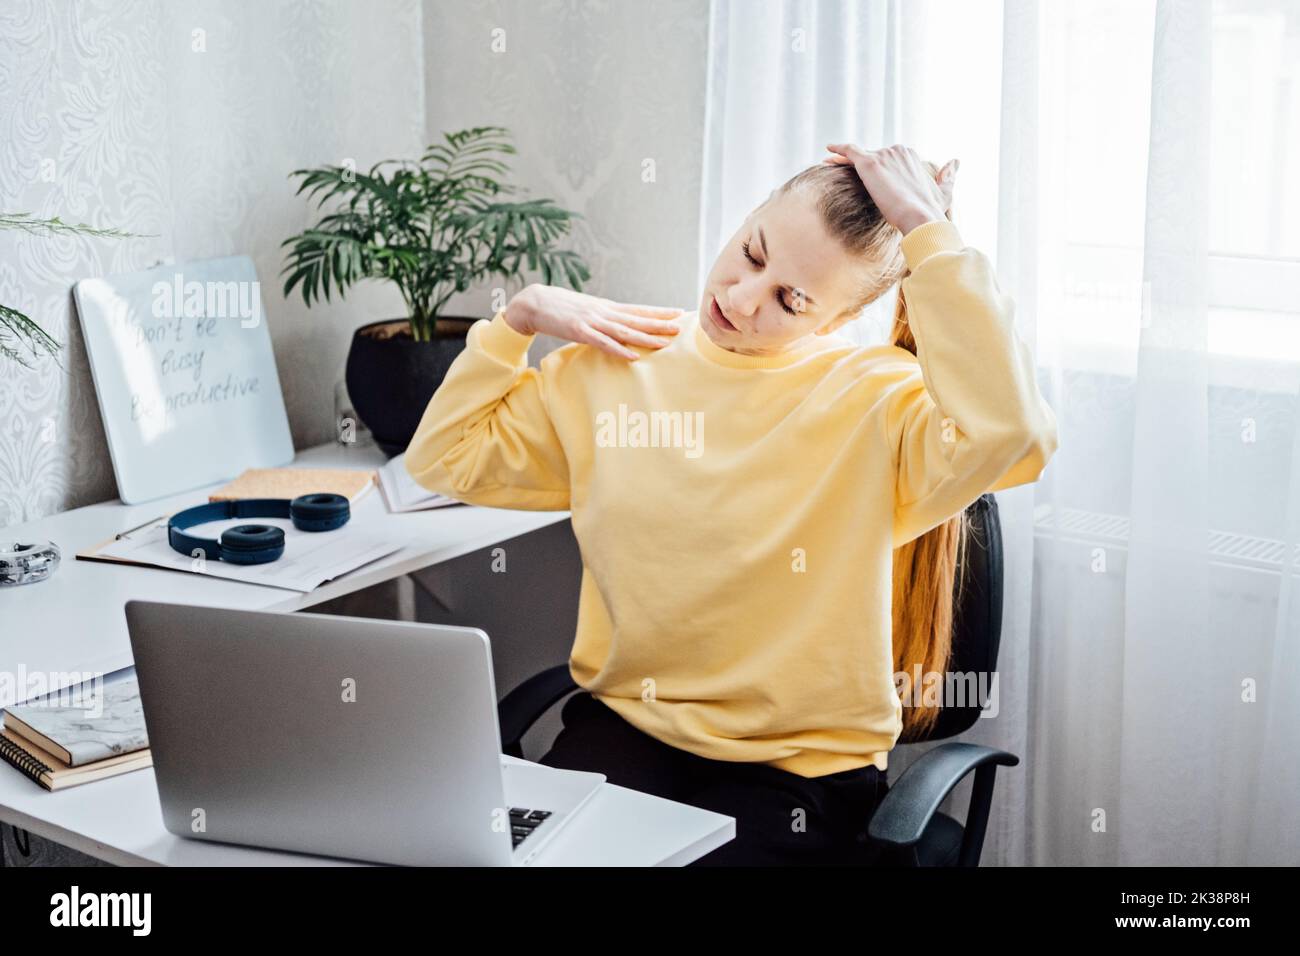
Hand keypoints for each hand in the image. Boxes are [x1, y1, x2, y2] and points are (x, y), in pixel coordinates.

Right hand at [504, 284, 681, 360]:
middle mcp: (603, 312)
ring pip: (624, 331)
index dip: (658, 311)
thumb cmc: (559, 308)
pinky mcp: (578, 331)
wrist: (533, 302)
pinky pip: (602, 343)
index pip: (637, 309)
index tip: (679, 312)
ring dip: (645, 337)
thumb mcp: (585, 310)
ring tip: (664, 342)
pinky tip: (631, 356)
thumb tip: (618, 325)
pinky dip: (618, 349)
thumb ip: (602, 318)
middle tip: (681, 327)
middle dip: (659, 323)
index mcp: (606, 307)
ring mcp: (592, 321)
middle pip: (636, 319)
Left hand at [822, 143, 957, 234]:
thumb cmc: (932, 211)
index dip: (875, 168)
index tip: (866, 176)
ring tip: (829, 164)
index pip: (886, 160)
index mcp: (911, 156)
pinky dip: (838, 149)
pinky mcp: (870, 163)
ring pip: (858, 157)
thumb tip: (956, 161)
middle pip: (871, 157)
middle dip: (858, 166)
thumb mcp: (944, 192)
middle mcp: (897, 150)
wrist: (920, 218)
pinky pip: (850, 151)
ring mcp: (884, 155)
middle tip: (840, 170)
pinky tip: (827, 150)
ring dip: (843, 160)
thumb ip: (948, 176)